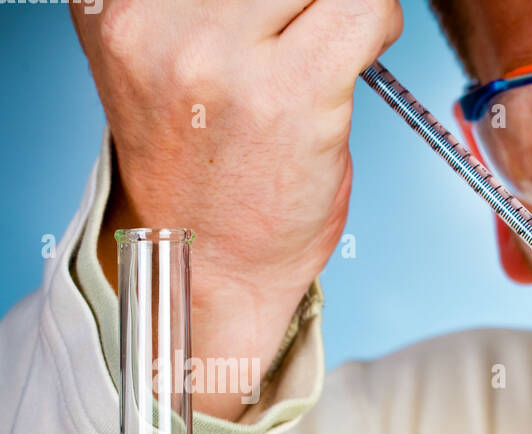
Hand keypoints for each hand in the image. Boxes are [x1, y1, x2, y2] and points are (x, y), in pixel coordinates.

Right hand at [73, 0, 402, 418]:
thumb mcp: (170, 58)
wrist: (213, 267)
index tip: (284, 10)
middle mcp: (156, 22)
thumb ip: (210, 8)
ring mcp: (218, 58)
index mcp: (114, 4)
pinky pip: (361, 11)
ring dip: (339, 4)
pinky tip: (363, 54)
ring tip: (330, 44)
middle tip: (313, 27)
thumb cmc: (203, 175)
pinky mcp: (286, 94)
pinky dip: (376, 22)